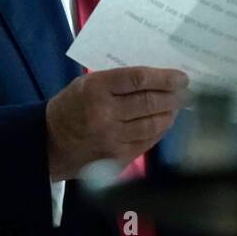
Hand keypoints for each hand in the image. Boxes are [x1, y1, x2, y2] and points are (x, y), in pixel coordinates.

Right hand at [45, 67, 190, 181]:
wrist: (50, 143)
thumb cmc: (71, 106)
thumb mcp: (86, 83)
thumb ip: (117, 80)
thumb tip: (155, 78)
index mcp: (96, 89)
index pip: (139, 79)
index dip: (165, 78)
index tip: (181, 77)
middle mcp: (105, 114)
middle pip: (150, 102)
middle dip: (173, 96)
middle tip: (185, 92)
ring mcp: (113, 139)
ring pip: (154, 124)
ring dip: (170, 114)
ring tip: (177, 106)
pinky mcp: (118, 158)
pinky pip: (148, 142)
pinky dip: (160, 131)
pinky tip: (164, 123)